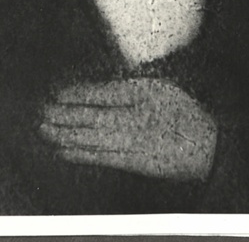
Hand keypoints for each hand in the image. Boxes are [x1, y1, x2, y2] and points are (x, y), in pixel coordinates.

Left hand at [39, 78, 216, 180]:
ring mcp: (134, 142)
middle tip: (42, 113)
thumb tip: (99, 87)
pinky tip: (64, 150)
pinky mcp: (133, 162)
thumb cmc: (181, 112)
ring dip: (66, 135)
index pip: (104, 94)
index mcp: (143, 95)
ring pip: (93, 138)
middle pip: (94, 117)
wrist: (206, 146)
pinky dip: (81, 154)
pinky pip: (102, 158)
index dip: (79, 94)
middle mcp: (137, 119)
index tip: (58, 94)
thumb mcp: (159, 87)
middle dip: (65, 116)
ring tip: (45, 131)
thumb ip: (129, 86)